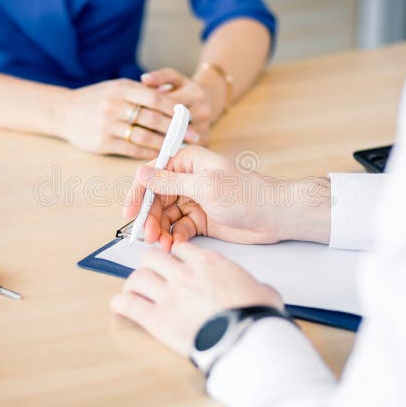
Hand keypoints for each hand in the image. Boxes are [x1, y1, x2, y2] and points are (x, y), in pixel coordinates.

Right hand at [61, 79, 199, 158]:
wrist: (63, 111)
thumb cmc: (96, 98)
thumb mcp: (115, 87)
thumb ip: (140, 91)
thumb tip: (171, 96)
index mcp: (121, 88)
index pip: (155, 98)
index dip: (175, 109)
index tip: (190, 117)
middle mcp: (114, 106)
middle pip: (153, 119)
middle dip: (176, 129)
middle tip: (193, 136)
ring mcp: (107, 126)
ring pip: (144, 136)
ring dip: (166, 143)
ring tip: (180, 147)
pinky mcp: (103, 143)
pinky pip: (132, 149)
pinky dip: (149, 152)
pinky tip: (161, 154)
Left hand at [110, 242, 282, 356]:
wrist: (247, 339)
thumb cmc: (258, 316)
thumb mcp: (264, 292)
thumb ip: (257, 286)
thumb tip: (262, 291)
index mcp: (210, 264)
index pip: (181, 248)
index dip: (176, 256)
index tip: (175, 265)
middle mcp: (185, 274)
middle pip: (153, 257)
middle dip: (150, 265)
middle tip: (151, 276)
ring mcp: (169, 295)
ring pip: (137, 277)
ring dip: (134, 284)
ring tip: (134, 292)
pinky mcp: (157, 319)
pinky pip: (128, 304)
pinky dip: (121, 304)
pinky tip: (120, 306)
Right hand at [123, 146, 331, 250]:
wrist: (275, 215)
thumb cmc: (246, 194)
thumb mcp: (205, 186)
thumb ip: (171, 181)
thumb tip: (142, 173)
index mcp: (188, 162)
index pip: (152, 173)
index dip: (139, 192)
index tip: (130, 211)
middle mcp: (187, 179)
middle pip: (156, 198)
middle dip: (149, 217)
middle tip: (148, 235)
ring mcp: (193, 200)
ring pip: (165, 215)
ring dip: (160, 230)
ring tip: (161, 243)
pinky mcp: (200, 219)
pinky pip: (178, 228)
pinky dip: (174, 237)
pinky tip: (174, 244)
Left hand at [141, 68, 213, 144]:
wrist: (203, 104)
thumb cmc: (182, 90)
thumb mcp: (173, 78)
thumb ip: (159, 77)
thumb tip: (144, 79)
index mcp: (196, 94)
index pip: (171, 103)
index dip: (153, 108)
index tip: (134, 110)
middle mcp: (204, 111)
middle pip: (175, 123)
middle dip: (155, 126)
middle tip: (134, 129)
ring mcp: (206, 128)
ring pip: (178, 138)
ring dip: (160, 141)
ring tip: (140, 142)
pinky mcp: (205, 143)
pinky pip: (183, 149)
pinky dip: (168, 150)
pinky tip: (151, 149)